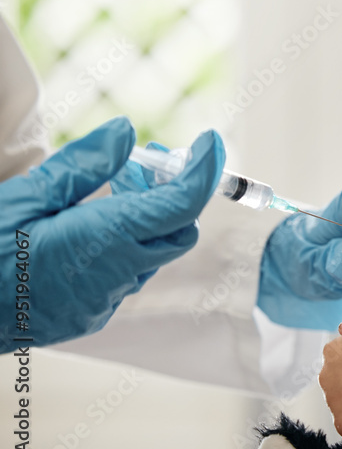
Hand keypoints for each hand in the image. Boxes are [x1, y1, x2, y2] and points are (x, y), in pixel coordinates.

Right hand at [0, 116, 222, 351]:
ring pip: (153, 253)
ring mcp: (104, 302)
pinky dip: (125, 243)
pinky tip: (89, 224)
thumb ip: (83, 166)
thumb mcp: (26, 197)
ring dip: (146, 217)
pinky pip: (127, 274)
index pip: (182, 204)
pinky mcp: (90, 316)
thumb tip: (125, 132)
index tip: (209, 141)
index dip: (203, 170)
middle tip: (145, 161)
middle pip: (177, 230)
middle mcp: (117, 276)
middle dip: (173, 192)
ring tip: (112, 186)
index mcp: (105, 241)